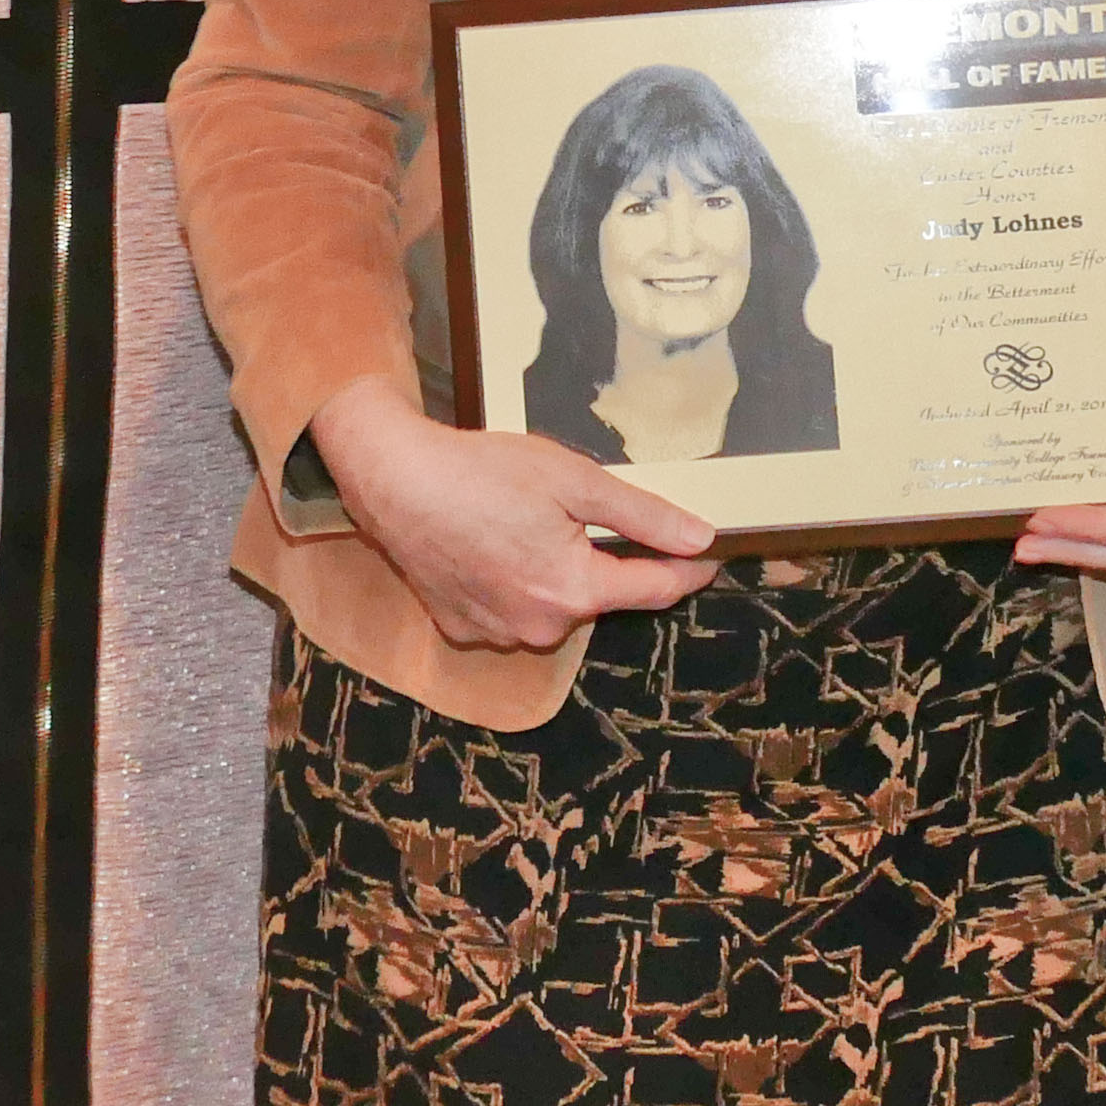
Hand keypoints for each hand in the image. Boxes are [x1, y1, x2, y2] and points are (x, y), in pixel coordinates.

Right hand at [311, 381, 718, 650]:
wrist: (395, 481)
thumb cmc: (484, 472)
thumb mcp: (576, 480)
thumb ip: (643, 517)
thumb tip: (701, 541)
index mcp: (575, 590)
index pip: (655, 589)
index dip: (688, 569)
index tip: (709, 555)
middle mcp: (540, 626)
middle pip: (598, 596)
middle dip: (602, 560)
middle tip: (577, 512)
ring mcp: (498, 634)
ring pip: (553, 606)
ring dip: (554, 574)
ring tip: (524, 523)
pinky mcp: (462, 630)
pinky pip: (509, 611)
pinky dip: (512, 584)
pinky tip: (491, 546)